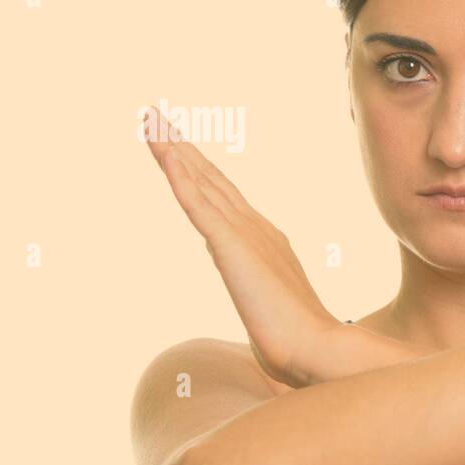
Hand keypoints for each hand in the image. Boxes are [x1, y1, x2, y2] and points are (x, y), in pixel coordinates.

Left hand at [143, 105, 338, 387]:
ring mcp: (244, 234)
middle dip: (181, 146)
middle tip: (155, 115)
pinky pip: (199, 205)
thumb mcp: (270, 312)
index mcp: (262, 241)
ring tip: (150, 120)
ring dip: (173, 149)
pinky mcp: (232, 246)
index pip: (222, 196)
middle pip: (209, 178)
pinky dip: (181, 178)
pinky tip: (166, 155)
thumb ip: (262, 297)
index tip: (177, 145)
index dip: (198, 168)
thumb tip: (261, 310)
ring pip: (200, 182)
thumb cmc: (298, 343)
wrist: (314, 349)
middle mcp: (254, 228)